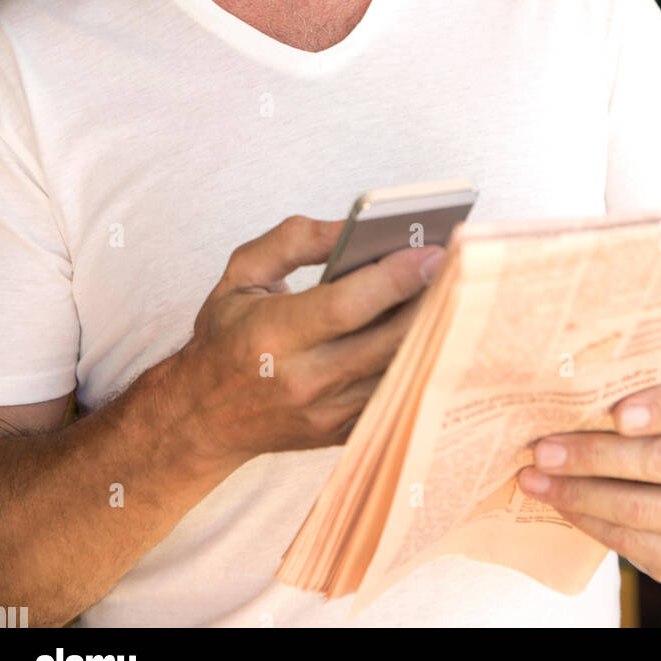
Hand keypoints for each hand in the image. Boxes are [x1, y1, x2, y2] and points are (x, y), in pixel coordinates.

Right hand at [168, 216, 443, 471]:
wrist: (200, 416)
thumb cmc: (225, 334)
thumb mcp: (241, 272)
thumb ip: (294, 240)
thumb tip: (352, 227)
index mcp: (270, 336)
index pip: (345, 306)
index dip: (394, 278)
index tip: (432, 251)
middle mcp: (301, 380)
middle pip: (385, 342)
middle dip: (429, 302)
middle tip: (460, 267)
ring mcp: (325, 414)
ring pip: (398, 373)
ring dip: (433, 334)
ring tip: (458, 294)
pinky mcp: (341, 434)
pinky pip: (394, 399)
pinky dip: (420, 366)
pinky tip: (439, 334)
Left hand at [518, 377, 660, 582]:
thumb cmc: (659, 421)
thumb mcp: (658, 396)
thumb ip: (629, 388)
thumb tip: (562, 390)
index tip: (618, 413)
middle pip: (660, 461)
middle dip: (592, 456)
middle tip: (541, 451)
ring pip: (642, 508)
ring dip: (579, 495)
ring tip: (535, 481)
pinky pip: (637, 545)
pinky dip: (591, 524)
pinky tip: (560, 506)